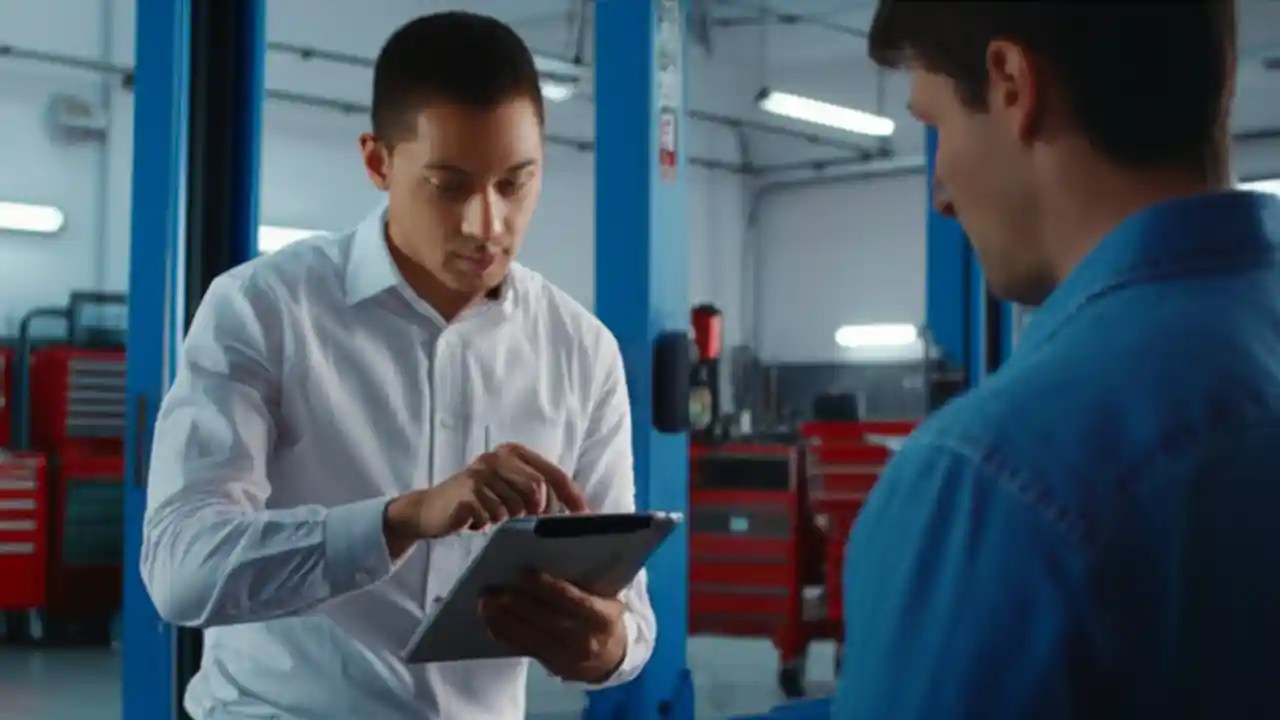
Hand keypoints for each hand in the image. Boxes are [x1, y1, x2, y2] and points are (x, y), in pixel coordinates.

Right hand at [383, 444, 587, 555]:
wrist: (430, 510)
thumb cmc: (476, 501)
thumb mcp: (507, 490)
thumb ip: (535, 492)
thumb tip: (573, 512)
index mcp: (513, 452)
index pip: (553, 473)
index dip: (572, 496)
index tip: (585, 517)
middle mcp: (499, 456)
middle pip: (537, 488)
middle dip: (536, 511)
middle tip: (522, 520)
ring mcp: (482, 472)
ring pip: (516, 505)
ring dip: (507, 518)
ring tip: (492, 516)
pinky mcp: (468, 492)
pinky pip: (494, 515)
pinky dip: (489, 522)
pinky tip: (476, 519)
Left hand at [480, 570, 627, 683]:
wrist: (613, 657)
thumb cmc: (605, 613)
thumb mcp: (607, 593)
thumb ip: (589, 568)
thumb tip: (569, 528)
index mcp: (602, 616)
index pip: (572, 599)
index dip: (546, 586)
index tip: (522, 572)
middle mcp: (586, 639)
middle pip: (546, 618)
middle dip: (517, 603)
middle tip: (493, 589)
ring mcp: (569, 657)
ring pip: (532, 636)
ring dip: (505, 619)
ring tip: (485, 604)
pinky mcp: (554, 666)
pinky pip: (526, 650)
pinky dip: (506, 636)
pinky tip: (491, 623)